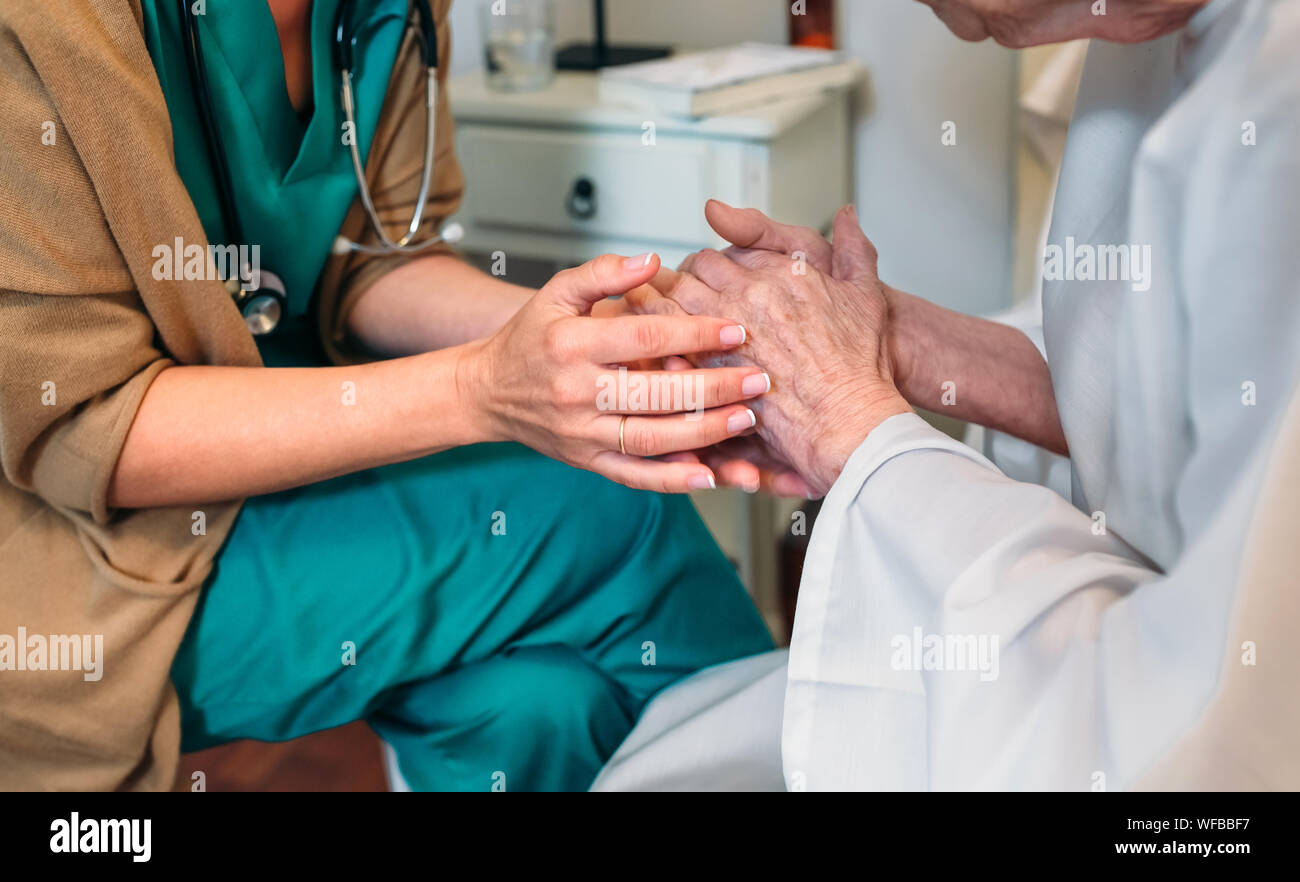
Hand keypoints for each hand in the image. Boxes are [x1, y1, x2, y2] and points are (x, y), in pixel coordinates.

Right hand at [460, 253, 771, 492]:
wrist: (487, 392)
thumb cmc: (530, 338)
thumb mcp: (556, 292)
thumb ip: (604, 273)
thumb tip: (651, 261)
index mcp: (570, 344)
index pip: (642, 338)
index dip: (693, 334)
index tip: (736, 330)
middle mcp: (575, 391)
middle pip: (654, 393)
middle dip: (713, 386)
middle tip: (758, 379)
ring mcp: (581, 432)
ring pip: (650, 437)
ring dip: (703, 431)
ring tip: (746, 419)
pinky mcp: (587, 461)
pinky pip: (633, 474)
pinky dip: (671, 479)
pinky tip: (708, 475)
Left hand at [656, 204, 911, 494]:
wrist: (852, 418)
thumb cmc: (859, 364)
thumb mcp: (864, 293)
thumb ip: (852, 246)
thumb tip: (846, 213)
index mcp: (780, 272)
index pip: (721, 253)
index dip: (705, 266)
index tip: (700, 278)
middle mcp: (751, 296)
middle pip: (692, 273)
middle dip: (678, 281)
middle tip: (669, 294)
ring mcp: (728, 333)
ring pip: (674, 302)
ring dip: (659, 306)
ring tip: (648, 316)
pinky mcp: (714, 371)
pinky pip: (669, 346)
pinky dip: (655, 343)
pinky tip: (650, 351)